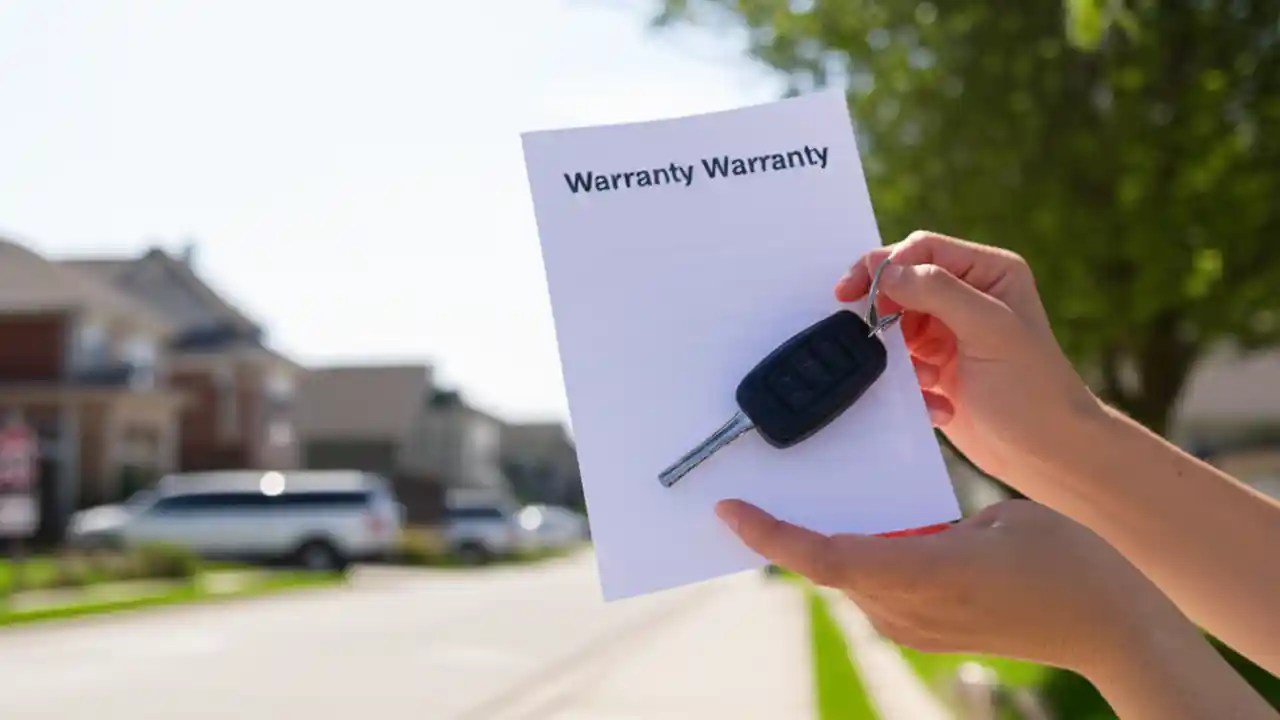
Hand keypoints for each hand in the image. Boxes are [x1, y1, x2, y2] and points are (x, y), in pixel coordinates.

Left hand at [716, 498, 1193, 676]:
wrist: (1110, 626)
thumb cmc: (1066, 561)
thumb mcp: (995, 520)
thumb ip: (927, 522)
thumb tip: (886, 521)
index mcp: (922, 574)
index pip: (825, 557)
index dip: (771, 534)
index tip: (730, 510)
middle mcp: (908, 611)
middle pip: (828, 563)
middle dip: (788, 530)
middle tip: (751, 489)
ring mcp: (916, 629)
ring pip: (849, 576)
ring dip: (825, 541)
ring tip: (800, 497)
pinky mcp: (926, 633)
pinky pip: (876, 588)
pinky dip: (858, 557)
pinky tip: (864, 523)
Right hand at [835, 231, 1098, 485]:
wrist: (1044, 454)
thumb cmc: (1031, 389)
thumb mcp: (988, 329)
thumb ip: (936, 291)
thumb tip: (882, 268)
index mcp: (989, 273)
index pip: (923, 250)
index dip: (886, 265)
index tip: (853, 291)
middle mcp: (969, 296)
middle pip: (903, 285)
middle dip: (887, 313)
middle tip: (867, 333)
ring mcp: (951, 333)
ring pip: (895, 326)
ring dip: (901, 357)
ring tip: (927, 382)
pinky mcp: (937, 367)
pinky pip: (901, 363)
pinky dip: (911, 384)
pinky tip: (938, 406)